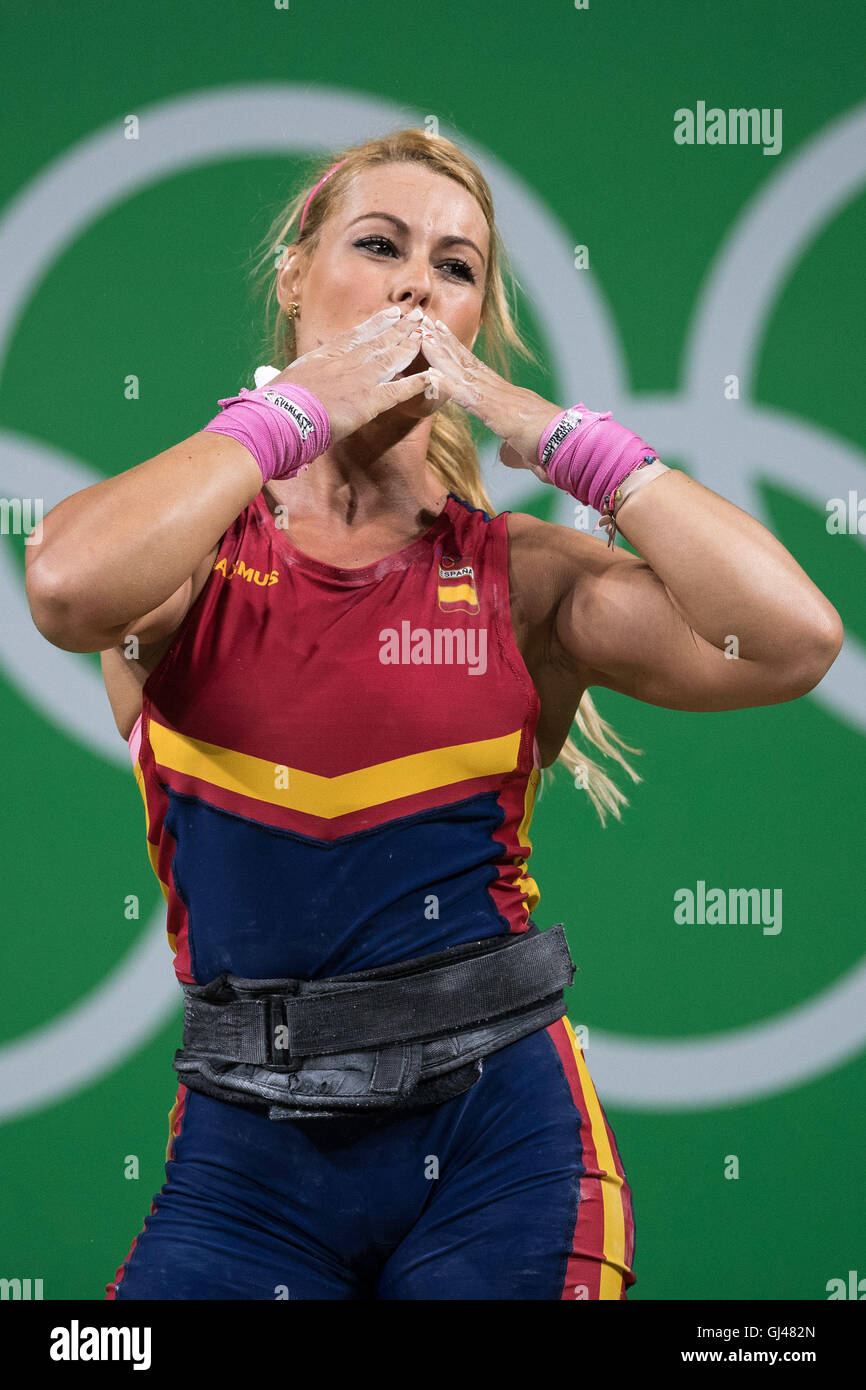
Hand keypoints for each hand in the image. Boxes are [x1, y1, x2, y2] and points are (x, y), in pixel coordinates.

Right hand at [270, 307, 440, 444]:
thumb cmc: (275, 404)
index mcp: (325, 356)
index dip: (377, 324)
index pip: (356, 336)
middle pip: (379, 341)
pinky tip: (432, 377)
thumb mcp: (281, 381)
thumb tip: (278, 380)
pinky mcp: (368, 402)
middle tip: (418, 316)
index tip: (391, 314)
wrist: (280, 416)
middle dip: (400, 328)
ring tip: (426, 335)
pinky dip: (417, 384)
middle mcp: (345, 362)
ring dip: (410, 346)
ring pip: (392, 359)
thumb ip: (291, 377)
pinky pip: (398, 390)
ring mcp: (358, 380)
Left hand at [416, 316, 560, 482]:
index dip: (459, 355)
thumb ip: (512, 450)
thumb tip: (506, 455)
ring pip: (464, 372)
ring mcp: (499, 398)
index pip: (479, 372)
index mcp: (509, 398)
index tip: (443, 338)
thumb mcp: (526, 451)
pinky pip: (466, 396)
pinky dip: (447, 384)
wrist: (568, 446)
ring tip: (423, 336)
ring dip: (441, 355)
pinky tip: (430, 373)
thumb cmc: (552, 450)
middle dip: (446, 343)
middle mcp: (503, 392)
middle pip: (469, 363)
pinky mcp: (496, 411)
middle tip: (426, 323)